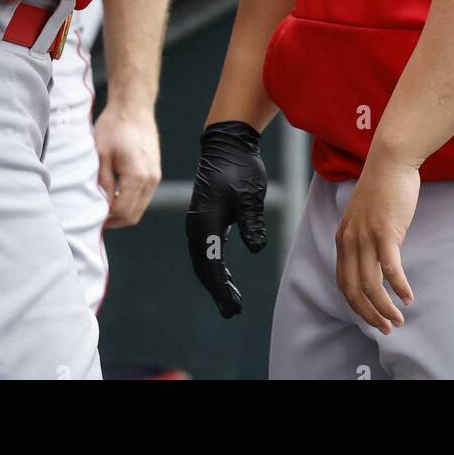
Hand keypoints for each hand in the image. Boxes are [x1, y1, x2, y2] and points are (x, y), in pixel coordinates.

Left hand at [94, 104, 161, 228]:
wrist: (133, 106)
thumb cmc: (115, 126)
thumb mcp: (101, 155)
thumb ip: (103, 183)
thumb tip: (101, 206)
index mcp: (138, 177)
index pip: (123, 212)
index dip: (106, 219)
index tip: (91, 217)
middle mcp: (151, 179)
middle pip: (134, 215)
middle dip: (114, 220)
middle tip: (95, 216)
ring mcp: (155, 175)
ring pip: (139, 207)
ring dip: (122, 210)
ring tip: (103, 204)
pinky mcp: (155, 171)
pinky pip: (143, 196)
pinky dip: (130, 200)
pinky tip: (114, 193)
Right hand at [185, 120, 267, 316]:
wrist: (227, 143)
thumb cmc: (239, 166)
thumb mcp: (250, 193)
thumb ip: (252, 220)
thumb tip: (256, 248)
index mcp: (205, 221)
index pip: (210, 263)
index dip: (220, 287)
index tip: (232, 306)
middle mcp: (197, 224)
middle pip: (202, 266)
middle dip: (216, 290)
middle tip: (232, 311)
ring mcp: (199, 221)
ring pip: (202, 259)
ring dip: (215, 280)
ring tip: (231, 301)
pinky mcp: (206, 218)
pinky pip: (206, 249)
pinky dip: (214, 266)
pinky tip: (226, 277)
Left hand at [335, 155, 420, 333]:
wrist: (390, 162)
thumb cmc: (382, 188)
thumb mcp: (364, 217)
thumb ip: (364, 239)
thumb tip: (376, 263)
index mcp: (343, 238)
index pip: (343, 282)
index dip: (356, 305)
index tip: (371, 317)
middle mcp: (350, 240)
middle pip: (354, 290)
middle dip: (368, 314)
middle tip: (385, 328)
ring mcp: (366, 237)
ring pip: (371, 285)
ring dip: (384, 308)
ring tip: (398, 320)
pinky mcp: (385, 232)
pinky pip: (391, 269)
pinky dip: (399, 288)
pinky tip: (408, 298)